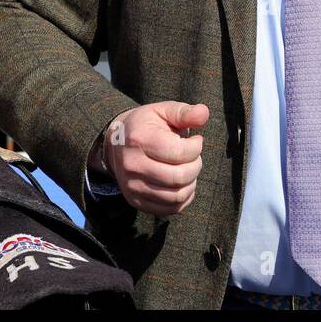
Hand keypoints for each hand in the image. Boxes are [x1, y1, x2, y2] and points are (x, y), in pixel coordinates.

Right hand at [93, 101, 208, 216]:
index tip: (196, 140)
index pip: (178, 153)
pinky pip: (170, 209)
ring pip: (176, 196)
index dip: (196, 147)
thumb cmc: (146, 125)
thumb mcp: (163, 111)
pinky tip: (183, 183)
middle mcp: (133, 165)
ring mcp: (132, 186)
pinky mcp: (136, 201)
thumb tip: (204, 113)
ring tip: (188, 169)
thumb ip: (184, 112)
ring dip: (191, 183)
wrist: (116, 143)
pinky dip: (184, 198)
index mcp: (140, 139)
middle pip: (179, 177)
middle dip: (196, 166)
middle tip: (194, 157)